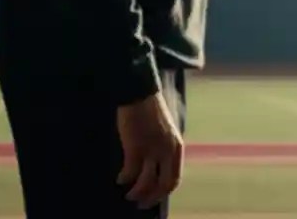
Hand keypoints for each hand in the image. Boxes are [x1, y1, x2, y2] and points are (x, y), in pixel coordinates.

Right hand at [116, 92, 183, 208]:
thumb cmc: (150, 109)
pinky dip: (125, 178)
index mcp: (176, 147)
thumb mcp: (165, 131)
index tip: (154, 198)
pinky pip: (130, 171)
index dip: (164, 192)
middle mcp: (167, 151)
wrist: (139, 92)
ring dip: (137, 192)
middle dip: (152, 198)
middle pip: (164, 184)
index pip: (175, 178)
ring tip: (129, 195)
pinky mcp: (135, 147)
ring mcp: (152, 150)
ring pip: (146, 182)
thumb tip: (155, 168)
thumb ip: (164, 149)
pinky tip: (120, 179)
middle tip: (141, 204)